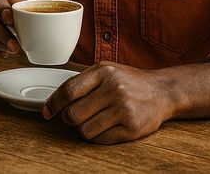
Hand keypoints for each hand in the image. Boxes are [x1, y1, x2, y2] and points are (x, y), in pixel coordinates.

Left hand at [43, 61, 174, 143]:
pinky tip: (102, 127)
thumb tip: (54, 101)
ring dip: (81, 129)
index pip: (68, 91)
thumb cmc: (129, 81)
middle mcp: (113, 89)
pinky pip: (100, 139)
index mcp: (103, 72)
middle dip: (67, 119)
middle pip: (73, 114)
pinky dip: (96, 136)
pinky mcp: (131, 128)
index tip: (47, 112)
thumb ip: (83, 81)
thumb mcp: (107, 70)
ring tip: (89, 121)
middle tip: (72, 117)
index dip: (53, 104)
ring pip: (84, 130)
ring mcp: (123, 109)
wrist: (162, 91)